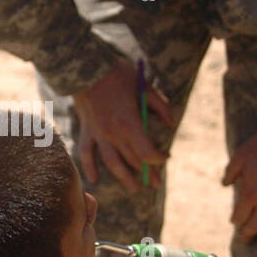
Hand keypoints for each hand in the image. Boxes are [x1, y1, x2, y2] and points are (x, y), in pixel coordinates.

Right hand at [71, 57, 173, 192]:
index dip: (159, 159)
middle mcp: (114, 134)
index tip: (166, 156)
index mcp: (129, 123)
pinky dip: (89, 167)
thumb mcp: (143, 85)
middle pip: (133, 160)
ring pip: (112, 163)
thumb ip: (160, 106)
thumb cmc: (117, 74)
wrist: (85, 67)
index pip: (147, 152)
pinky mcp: (87, 130)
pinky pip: (86, 153)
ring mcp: (98, 134)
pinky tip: (94, 180)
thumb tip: (171, 123)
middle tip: (156, 182)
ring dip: (124, 178)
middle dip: (147, 172)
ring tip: (133, 189)